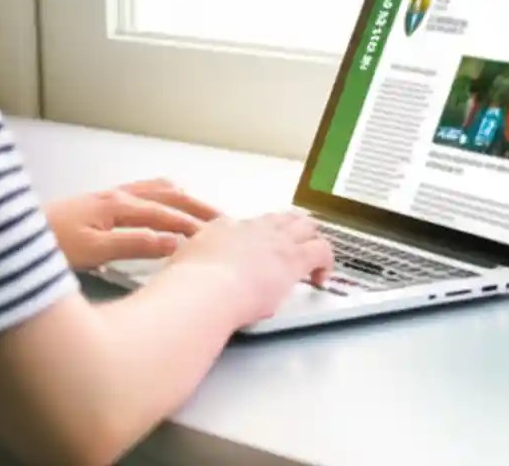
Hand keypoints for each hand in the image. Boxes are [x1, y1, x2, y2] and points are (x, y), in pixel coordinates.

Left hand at [44, 179, 222, 270]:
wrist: (10, 234)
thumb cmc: (50, 245)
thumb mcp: (94, 251)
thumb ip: (135, 244)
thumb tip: (173, 242)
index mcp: (118, 205)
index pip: (166, 215)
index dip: (192, 227)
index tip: (217, 240)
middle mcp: (117, 195)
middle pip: (167, 197)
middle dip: (197, 208)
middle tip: (225, 222)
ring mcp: (108, 196)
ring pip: (156, 190)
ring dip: (183, 199)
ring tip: (205, 210)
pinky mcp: (100, 202)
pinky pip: (143, 190)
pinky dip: (164, 194)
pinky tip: (166, 198)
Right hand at [167, 211, 334, 324]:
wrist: (204, 289)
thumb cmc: (189, 284)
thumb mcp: (182, 266)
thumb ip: (189, 264)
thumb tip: (183, 271)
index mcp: (224, 229)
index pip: (248, 227)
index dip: (258, 239)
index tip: (259, 253)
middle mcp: (252, 229)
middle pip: (281, 219)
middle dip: (291, 230)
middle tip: (296, 247)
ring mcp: (275, 241)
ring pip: (306, 227)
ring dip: (311, 240)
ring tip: (315, 258)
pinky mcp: (293, 259)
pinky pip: (322, 251)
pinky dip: (326, 263)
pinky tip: (321, 278)